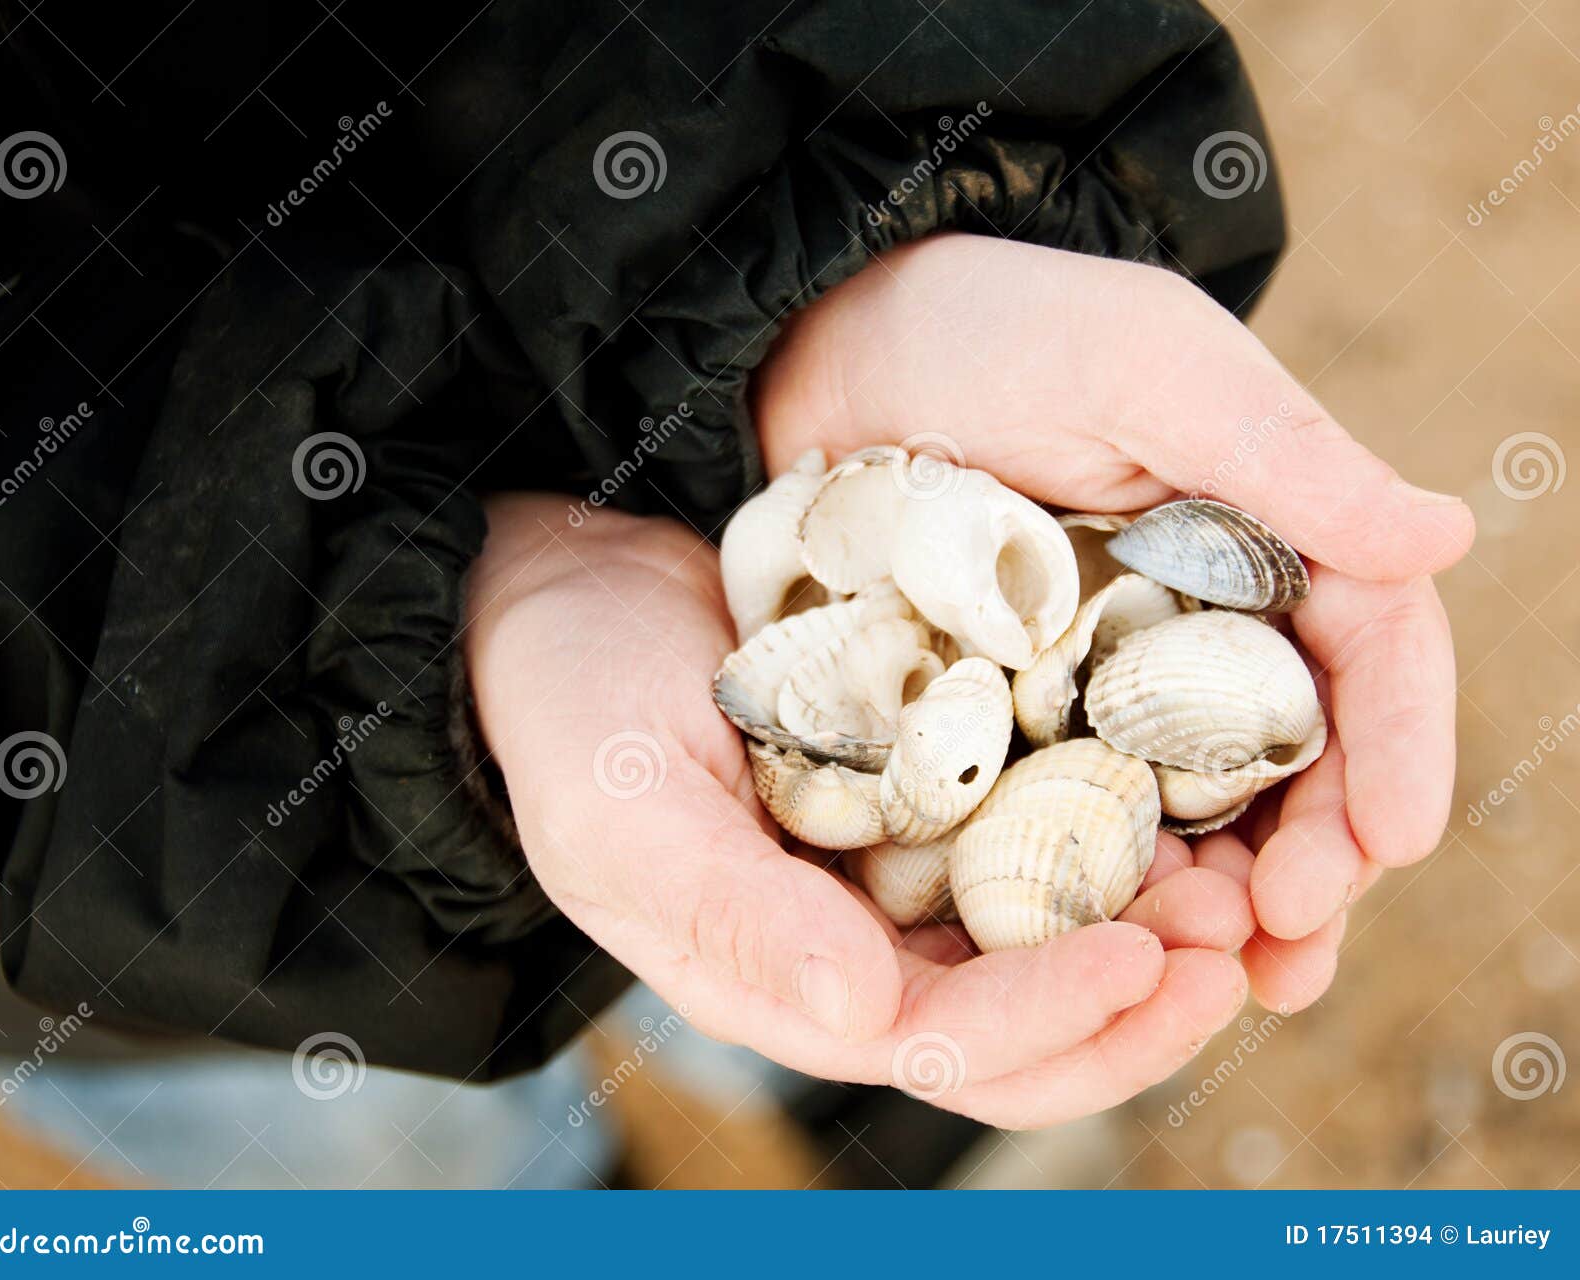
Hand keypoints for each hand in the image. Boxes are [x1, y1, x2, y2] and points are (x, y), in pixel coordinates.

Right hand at [465, 494, 1254, 1127]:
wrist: (568, 592)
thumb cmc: (569, 705)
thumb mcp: (624, 810)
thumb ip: (732, 916)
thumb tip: (858, 1017)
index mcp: (787, 979)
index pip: (943, 1047)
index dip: (1051, 1020)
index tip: (1148, 961)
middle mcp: (858, 947)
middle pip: (1027, 1024)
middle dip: (1136, 1002)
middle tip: (1233, 935)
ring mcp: (898, 869)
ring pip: (1052, 937)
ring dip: (1152, 922)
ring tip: (1239, 872)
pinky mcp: (932, 790)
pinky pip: (1041, 834)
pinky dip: (1116, 831)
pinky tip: (1179, 788)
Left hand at [753, 232, 1474, 1013]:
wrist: (839, 345)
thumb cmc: (1000, 325)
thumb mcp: (1148, 367)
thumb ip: (1285, 458)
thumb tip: (1449, 538)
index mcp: (1270, 540)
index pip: (1369, 658)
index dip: (1394, 752)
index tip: (1394, 846)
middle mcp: (1206, 622)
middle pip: (1292, 763)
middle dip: (1311, 862)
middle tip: (1288, 950)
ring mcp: (1111, 676)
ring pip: (1194, 808)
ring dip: (1215, 898)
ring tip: (1212, 975)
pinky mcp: (1020, 711)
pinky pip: (1077, 808)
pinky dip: (1103, 876)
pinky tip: (1099, 939)